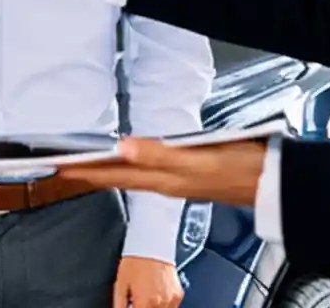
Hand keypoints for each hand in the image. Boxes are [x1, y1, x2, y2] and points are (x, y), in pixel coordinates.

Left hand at [60, 139, 266, 206]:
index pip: (114, 174)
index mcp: (163, 178)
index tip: (59, 165)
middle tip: (62, 166)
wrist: (271, 182)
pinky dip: (131, 170)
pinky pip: (147, 175)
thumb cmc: (239, 169)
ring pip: (131, 177)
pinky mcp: (187, 175)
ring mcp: (176, 180)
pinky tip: (131, 163)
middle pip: (118, 177)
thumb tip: (122, 148)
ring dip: (107, 171)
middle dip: (89, 172)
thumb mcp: (197, 157)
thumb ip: (158, 152)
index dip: (85, 170)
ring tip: (87, 166)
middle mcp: (165, 182)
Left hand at [113, 257, 182, 307]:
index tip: (132, 305)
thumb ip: (120, 305)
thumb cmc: (135, 261)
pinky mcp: (178, 295)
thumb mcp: (120, 285)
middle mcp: (160, 303)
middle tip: (137, 301)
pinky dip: (163, 304)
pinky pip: (171, 306)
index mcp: (145, 303)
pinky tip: (155, 294)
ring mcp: (171, 300)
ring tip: (146, 297)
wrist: (152, 243)